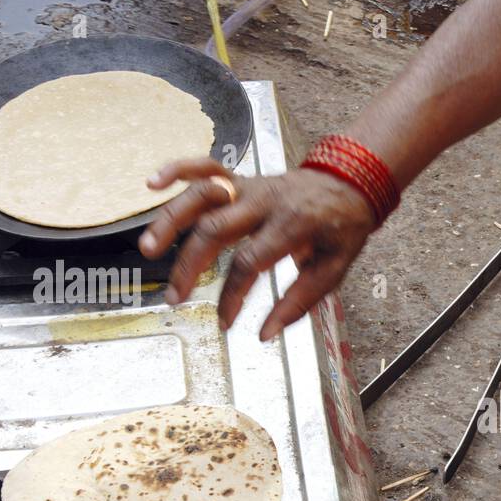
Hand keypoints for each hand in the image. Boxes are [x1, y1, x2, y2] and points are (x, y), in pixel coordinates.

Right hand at [138, 158, 376, 340]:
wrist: (352, 182)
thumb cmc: (341, 229)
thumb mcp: (334, 269)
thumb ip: (300, 301)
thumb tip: (265, 334)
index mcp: (291, 225)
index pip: (249, 263)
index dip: (232, 295)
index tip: (224, 322)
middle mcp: (264, 202)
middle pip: (214, 229)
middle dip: (189, 265)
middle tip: (174, 297)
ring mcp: (249, 186)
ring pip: (201, 194)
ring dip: (170, 219)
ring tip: (148, 248)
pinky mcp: (241, 178)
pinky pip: (206, 166)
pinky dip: (178, 169)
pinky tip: (153, 185)